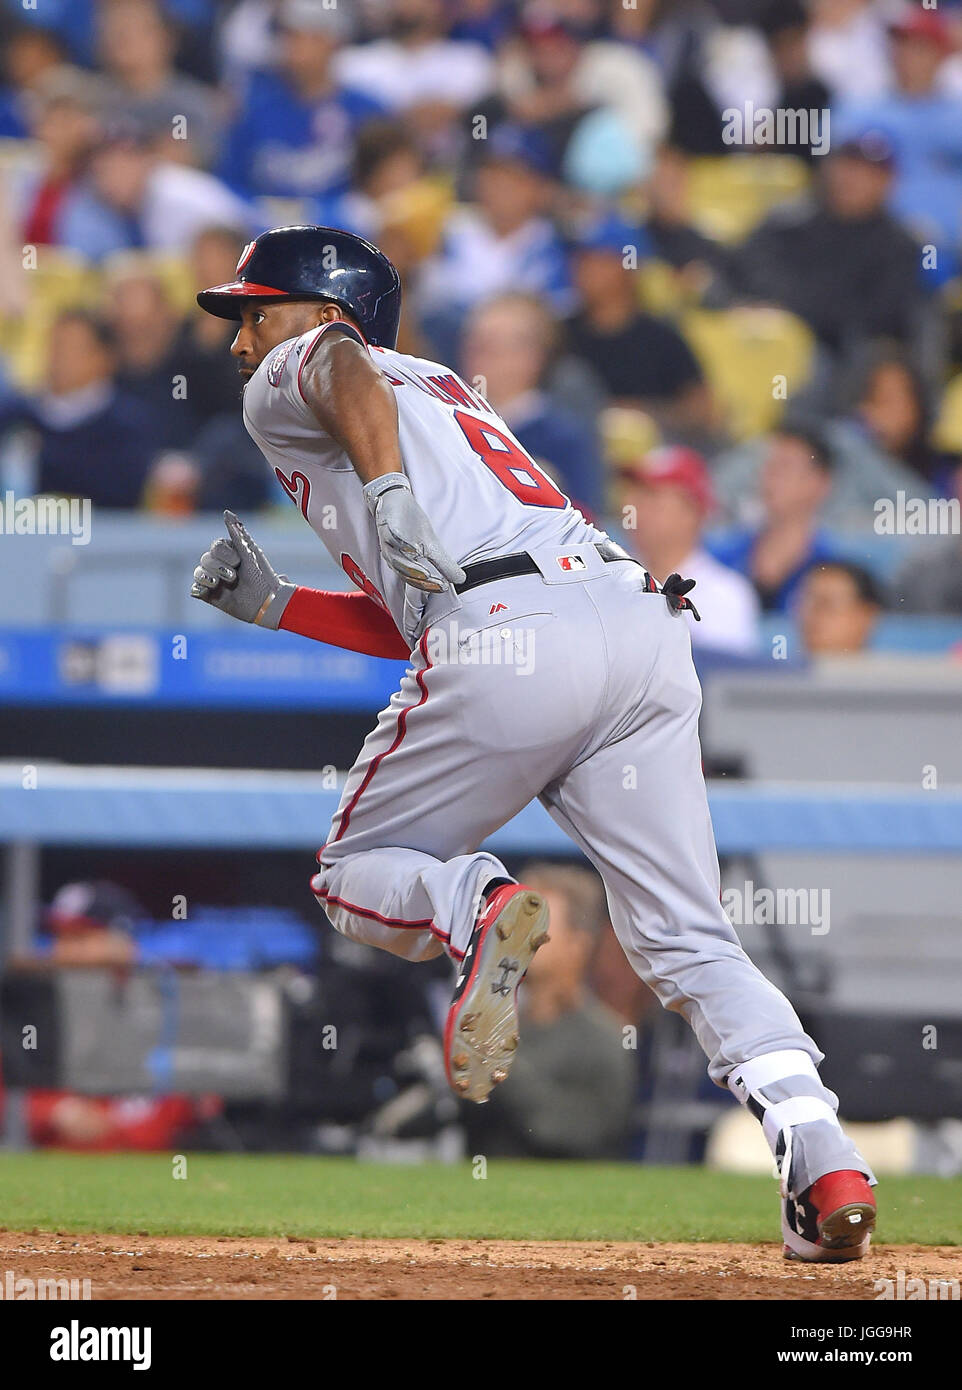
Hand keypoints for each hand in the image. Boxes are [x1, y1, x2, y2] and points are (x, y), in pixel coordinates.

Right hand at [190, 511, 295, 627]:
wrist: (266, 602)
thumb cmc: (262, 576)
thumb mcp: (250, 551)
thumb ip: (237, 532)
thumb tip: (226, 512)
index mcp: (230, 554)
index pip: (215, 547)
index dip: (224, 554)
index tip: (238, 562)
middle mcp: (220, 566)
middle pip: (205, 559)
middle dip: (220, 568)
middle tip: (234, 577)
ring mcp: (214, 581)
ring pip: (199, 573)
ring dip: (210, 578)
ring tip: (220, 585)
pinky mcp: (210, 596)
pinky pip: (195, 589)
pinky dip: (200, 589)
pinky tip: (211, 590)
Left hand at [364, 474, 465, 593]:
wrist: (394, 502)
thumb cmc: (411, 525)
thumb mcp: (431, 545)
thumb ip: (443, 563)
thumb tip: (461, 579)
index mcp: (404, 563)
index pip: (417, 579)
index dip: (430, 585)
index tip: (444, 587)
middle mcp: (394, 556)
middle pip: (405, 572)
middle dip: (420, 578)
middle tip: (434, 582)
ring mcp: (388, 542)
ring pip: (397, 559)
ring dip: (411, 567)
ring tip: (426, 572)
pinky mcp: (386, 527)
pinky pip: (393, 538)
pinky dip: (403, 545)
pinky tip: (414, 548)